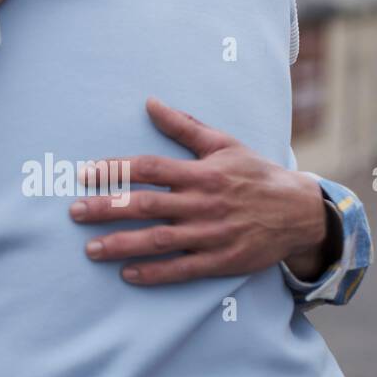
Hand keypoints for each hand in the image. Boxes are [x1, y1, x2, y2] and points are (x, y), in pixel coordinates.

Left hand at [67, 97, 329, 284]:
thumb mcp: (223, 144)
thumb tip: (150, 102)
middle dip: (107, 208)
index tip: (84, 173)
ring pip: (160, 241)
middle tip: (75, 212)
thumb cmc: (255, 174)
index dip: (115, 170)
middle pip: (147, 205)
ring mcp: (212, 234)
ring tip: (91, 249)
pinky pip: (183, 269)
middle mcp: (203, 203)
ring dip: (123, 245)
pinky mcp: (222, 260)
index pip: (149, 168)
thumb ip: (184, 126)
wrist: (301, 212)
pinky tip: (128, 273)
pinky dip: (156, 273)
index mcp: (201, 173)